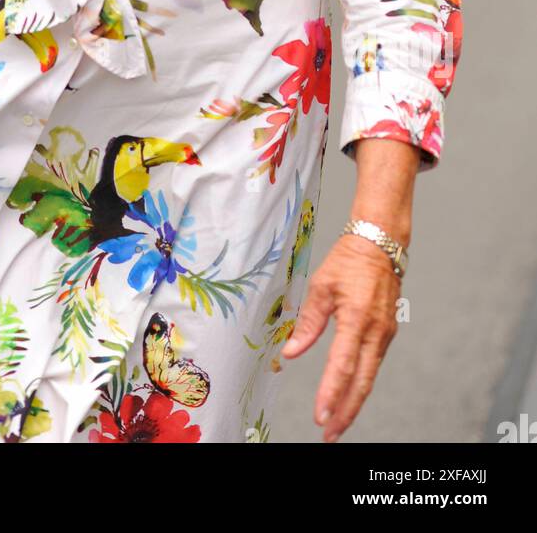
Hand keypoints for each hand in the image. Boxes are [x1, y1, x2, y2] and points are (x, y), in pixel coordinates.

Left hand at [281, 233, 400, 441]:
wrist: (380, 244)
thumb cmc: (349, 260)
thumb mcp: (321, 286)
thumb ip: (307, 322)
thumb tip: (291, 352)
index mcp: (357, 319)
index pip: (342, 365)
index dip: (331, 393)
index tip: (320, 416)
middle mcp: (375, 332)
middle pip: (362, 382)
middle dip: (345, 412)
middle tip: (330, 434)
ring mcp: (384, 335)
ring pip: (369, 377)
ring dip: (353, 402)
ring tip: (337, 423)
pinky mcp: (386, 334)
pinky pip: (373, 365)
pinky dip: (361, 385)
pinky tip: (350, 396)